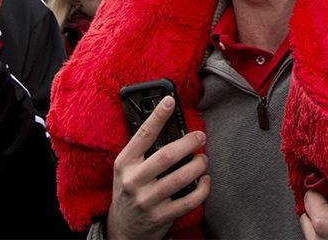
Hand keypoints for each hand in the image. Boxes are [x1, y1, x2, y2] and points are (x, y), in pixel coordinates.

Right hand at [107, 96, 209, 239]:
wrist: (123, 229)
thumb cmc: (128, 191)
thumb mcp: (126, 169)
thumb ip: (142, 150)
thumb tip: (168, 126)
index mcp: (124, 163)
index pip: (143, 135)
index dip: (158, 117)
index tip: (169, 101)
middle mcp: (133, 181)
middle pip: (167, 156)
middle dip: (189, 143)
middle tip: (200, 137)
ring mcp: (147, 200)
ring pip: (181, 178)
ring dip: (198, 165)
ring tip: (203, 159)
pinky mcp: (161, 216)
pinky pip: (188, 201)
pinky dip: (202, 189)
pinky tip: (205, 181)